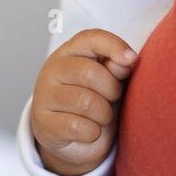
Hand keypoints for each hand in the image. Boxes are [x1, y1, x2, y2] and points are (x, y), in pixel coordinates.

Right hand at [30, 28, 137, 175]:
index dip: (115, 46)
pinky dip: (92, 133)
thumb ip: (117, 66)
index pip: (92, 38)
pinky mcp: (43, 123)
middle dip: (112, 90)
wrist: (72, 137)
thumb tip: (127, 59)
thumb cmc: (95, 99)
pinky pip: (77, 127)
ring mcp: (44, 96)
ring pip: (86, 103)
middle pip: (91, 73)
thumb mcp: (110, 79)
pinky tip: (90, 131)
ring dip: (104, 115)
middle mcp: (53, 69)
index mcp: (72, 51)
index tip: (132, 59)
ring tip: (102, 116)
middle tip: (112, 99)